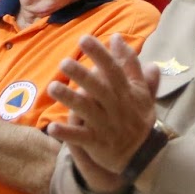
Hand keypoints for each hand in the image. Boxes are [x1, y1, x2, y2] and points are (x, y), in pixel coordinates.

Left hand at [46, 34, 159, 176]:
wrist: (143, 154)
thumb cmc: (138, 118)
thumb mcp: (142, 91)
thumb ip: (132, 65)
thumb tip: (118, 38)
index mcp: (126, 93)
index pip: (114, 70)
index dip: (100, 55)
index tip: (84, 38)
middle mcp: (116, 107)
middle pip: (99, 89)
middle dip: (82, 76)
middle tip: (64, 63)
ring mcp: (106, 126)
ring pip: (87, 111)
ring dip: (70, 99)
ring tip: (52, 88)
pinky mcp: (97, 143)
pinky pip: (80, 138)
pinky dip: (67, 133)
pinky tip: (51, 127)